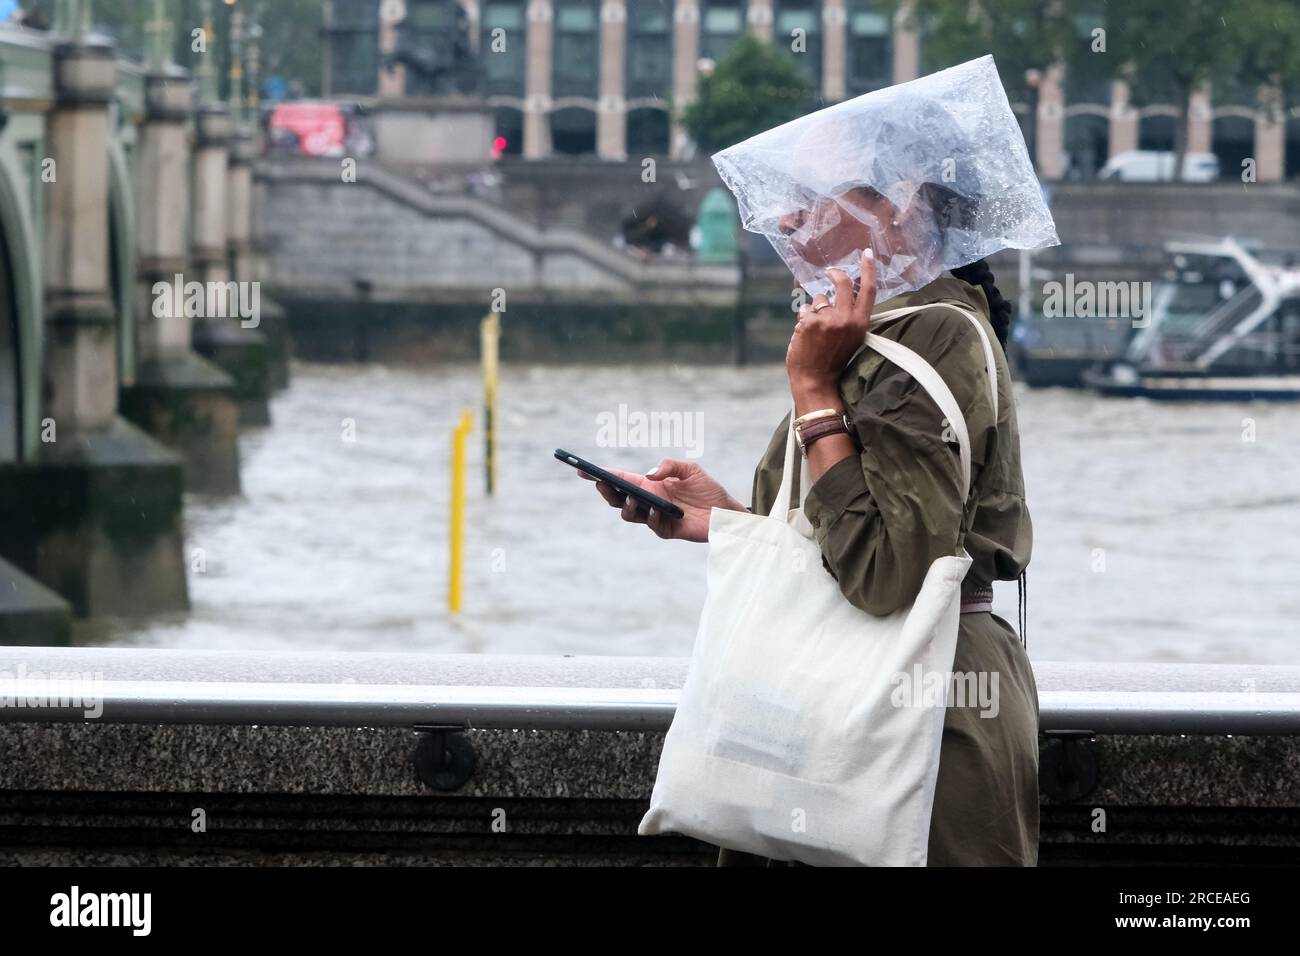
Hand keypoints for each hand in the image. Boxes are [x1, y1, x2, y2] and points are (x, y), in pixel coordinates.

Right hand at [578, 458, 746, 542]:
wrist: (726, 511)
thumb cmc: (707, 489)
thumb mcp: (690, 469)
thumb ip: (669, 465)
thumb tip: (649, 474)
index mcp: (649, 485)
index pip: (620, 480)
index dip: (600, 475)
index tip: (583, 470)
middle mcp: (648, 501)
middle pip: (618, 499)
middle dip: (606, 491)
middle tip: (601, 483)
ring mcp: (655, 517)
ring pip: (630, 515)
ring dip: (628, 505)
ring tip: (633, 497)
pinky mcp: (668, 530)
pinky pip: (653, 526)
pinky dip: (652, 517)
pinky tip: (656, 509)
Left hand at [786, 248, 877, 397]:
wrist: (816, 380)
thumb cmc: (833, 360)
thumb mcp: (851, 337)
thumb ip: (849, 316)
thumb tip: (839, 293)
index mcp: (860, 323)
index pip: (868, 290)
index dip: (868, 269)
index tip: (866, 253)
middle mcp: (846, 319)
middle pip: (842, 283)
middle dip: (834, 273)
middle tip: (830, 271)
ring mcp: (826, 320)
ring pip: (819, 299)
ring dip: (814, 308)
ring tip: (814, 329)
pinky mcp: (808, 323)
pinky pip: (804, 310)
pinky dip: (802, 319)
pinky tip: (803, 334)